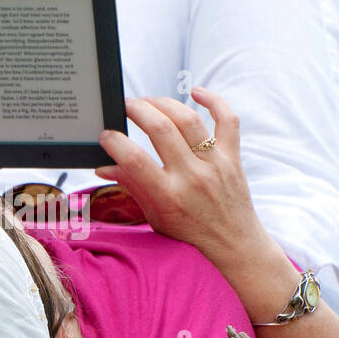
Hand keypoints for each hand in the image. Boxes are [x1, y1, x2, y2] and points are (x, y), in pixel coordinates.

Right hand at [94, 88, 277, 270]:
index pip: (134, 160)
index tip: (105, 135)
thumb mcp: (154, 216)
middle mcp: (192, 177)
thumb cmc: (190, 234)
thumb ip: (131, 187)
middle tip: (125, 106)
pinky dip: (213, 100)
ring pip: (188, 118)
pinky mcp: (232, 157)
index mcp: (169, 196)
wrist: (234, 245)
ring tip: (149, 102)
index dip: (115, 142)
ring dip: (164, 102)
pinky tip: (195, 92)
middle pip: (160, 129)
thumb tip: (104, 167)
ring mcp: (215, 164)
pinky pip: (227, 119)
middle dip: (137, 109)